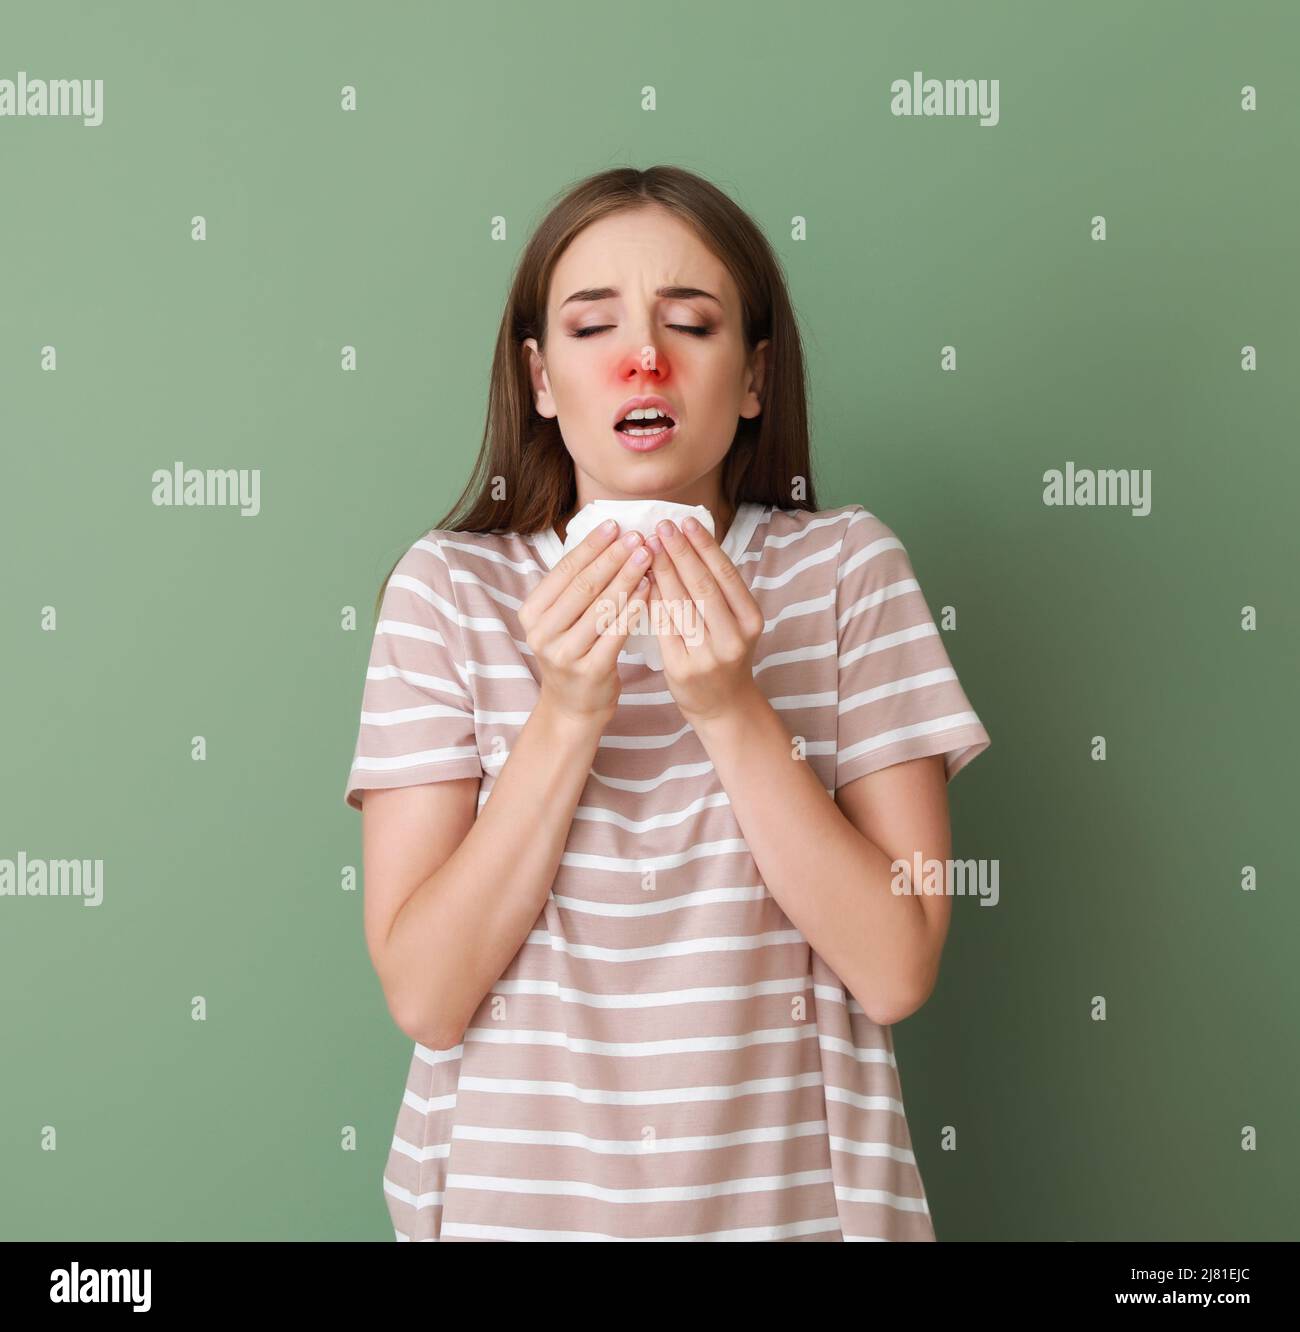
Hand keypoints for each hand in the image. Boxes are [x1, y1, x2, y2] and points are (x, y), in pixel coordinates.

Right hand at [518, 520, 651, 725]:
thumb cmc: (574, 652)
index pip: (564, 571)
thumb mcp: (561, 619)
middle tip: (638, 536)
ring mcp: (564, 653)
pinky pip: (616, 632)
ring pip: (601, 607)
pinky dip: (633, 607)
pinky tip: (648, 588)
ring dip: (627, 577)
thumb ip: (575, 586)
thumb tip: (607, 539)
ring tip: (648, 556)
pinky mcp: (590, 670)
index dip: (591, 546)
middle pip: (583, 586)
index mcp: (532, 613)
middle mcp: (542, 633)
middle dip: (613, 557)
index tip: (615, 525)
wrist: (573, 706)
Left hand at [645, 516, 764, 722]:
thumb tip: (690, 541)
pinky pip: (663, 626)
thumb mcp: (735, 622)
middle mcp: (733, 637)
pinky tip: (641, 579)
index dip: (704, 545)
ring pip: (680, 604)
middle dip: (680, 552)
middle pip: (702, 586)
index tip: (685, 521)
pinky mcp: (683, 668)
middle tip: (660, 526)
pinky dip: (652, 600)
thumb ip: (718, 589)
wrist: (724, 705)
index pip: (725, 574)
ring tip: (646, 547)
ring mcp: (708, 655)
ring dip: (662, 571)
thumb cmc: (725, 654)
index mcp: (750, 619)